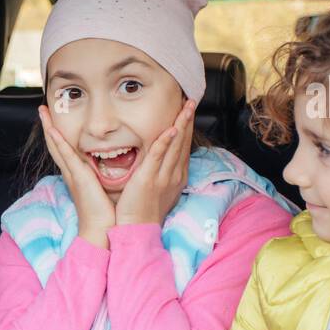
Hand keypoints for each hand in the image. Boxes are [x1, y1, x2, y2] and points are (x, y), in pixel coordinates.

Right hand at [39, 103, 114, 247]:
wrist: (102, 230)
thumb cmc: (107, 214)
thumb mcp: (104, 190)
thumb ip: (106, 177)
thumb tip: (114, 167)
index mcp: (78, 176)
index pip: (66, 150)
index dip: (59, 135)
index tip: (54, 120)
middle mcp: (72, 173)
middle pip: (56, 145)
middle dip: (48, 127)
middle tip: (42, 110)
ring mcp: (73, 174)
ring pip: (57, 146)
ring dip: (48, 128)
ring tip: (42, 112)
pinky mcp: (78, 177)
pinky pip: (66, 155)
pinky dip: (58, 142)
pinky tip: (52, 129)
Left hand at [115, 98, 194, 225]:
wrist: (137, 229)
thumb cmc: (143, 211)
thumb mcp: (158, 189)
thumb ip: (159, 172)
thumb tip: (158, 158)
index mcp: (176, 176)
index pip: (183, 146)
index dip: (186, 127)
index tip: (188, 110)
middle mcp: (174, 174)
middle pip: (183, 142)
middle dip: (188, 119)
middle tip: (191, 99)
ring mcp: (163, 177)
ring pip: (175, 145)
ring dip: (181, 124)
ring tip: (186, 106)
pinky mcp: (149, 179)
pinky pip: (159, 156)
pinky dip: (165, 142)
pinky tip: (171, 129)